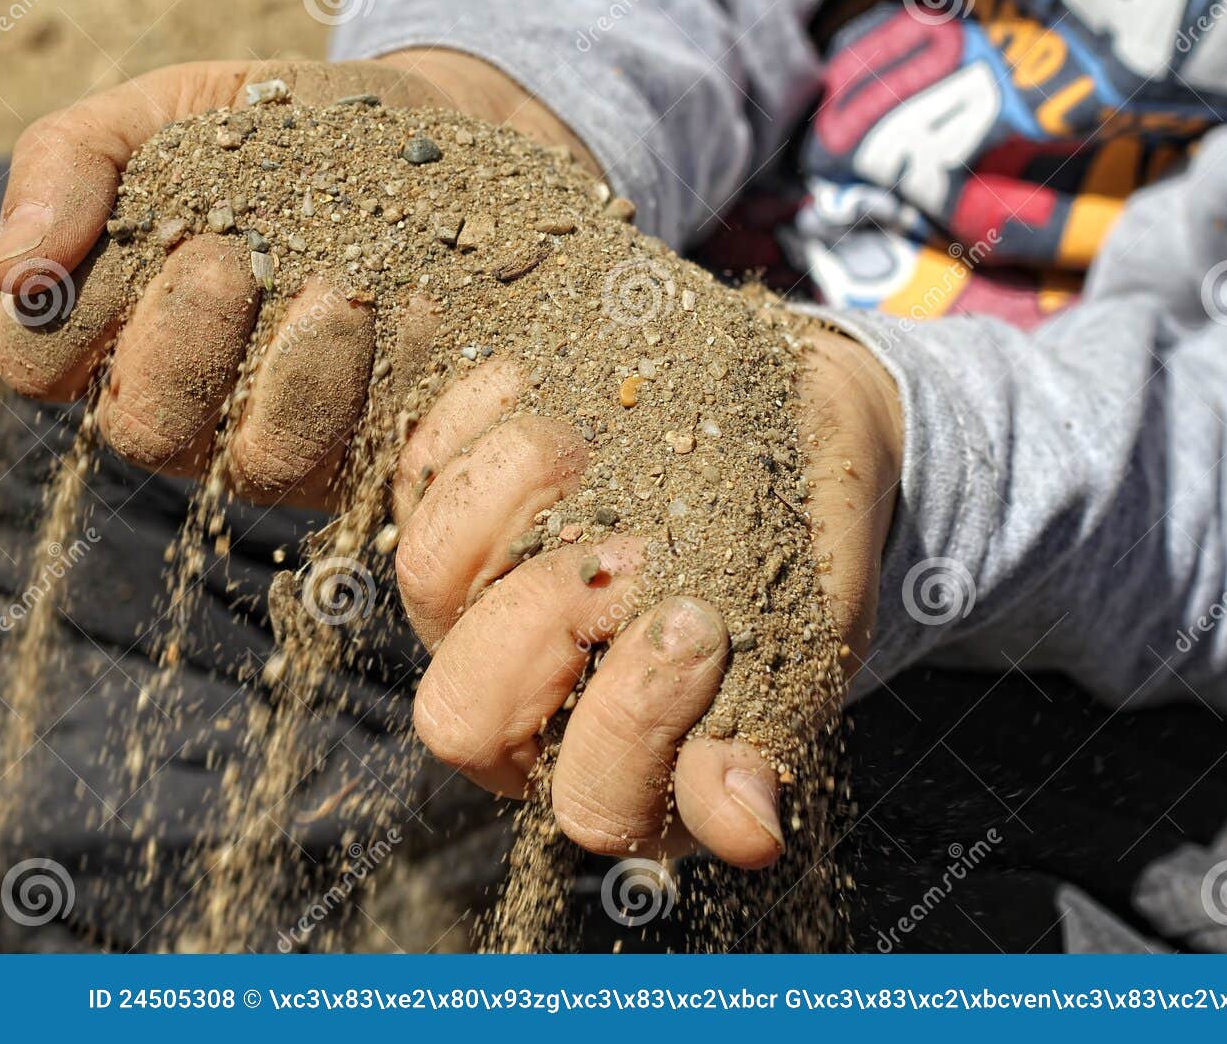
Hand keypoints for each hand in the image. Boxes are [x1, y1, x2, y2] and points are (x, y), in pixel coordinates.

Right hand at [0, 51, 593, 500]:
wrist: (439, 130)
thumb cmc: (281, 126)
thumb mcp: (166, 110)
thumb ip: (71, 163)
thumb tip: (10, 271)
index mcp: (113, 326)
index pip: (34, 363)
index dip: (72, 311)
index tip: (142, 235)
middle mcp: (189, 402)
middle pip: (141, 428)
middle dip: (184, 335)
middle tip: (231, 256)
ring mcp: (283, 437)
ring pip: (260, 458)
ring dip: (295, 368)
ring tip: (340, 288)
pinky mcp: (377, 453)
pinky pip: (370, 453)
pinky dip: (390, 378)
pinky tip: (414, 310)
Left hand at [394, 326, 900, 868]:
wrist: (792, 424)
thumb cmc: (802, 546)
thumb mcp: (803, 633)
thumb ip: (767, 726)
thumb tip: (747, 833)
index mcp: (612, 763)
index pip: (591, 802)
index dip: (634, 725)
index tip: (700, 624)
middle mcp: (521, 696)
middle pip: (464, 713)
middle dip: (553, 615)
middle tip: (641, 541)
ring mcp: (467, 601)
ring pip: (428, 573)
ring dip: (519, 497)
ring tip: (597, 446)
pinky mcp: (440, 501)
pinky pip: (423, 462)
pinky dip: (489, 413)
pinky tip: (559, 392)